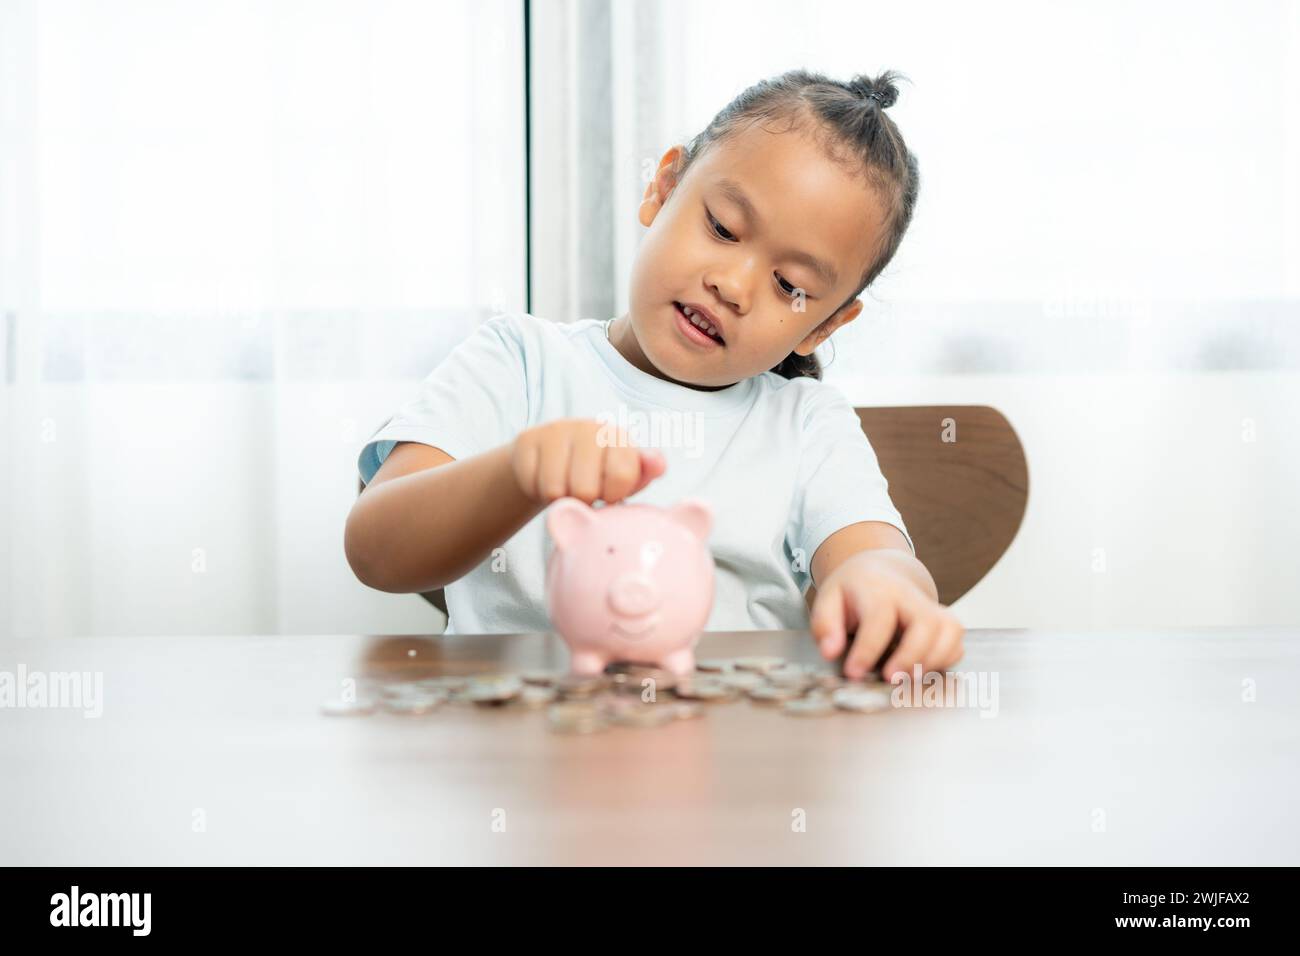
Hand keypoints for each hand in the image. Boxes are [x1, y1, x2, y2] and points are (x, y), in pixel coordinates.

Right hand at [511, 418, 666, 505]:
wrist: (548, 462)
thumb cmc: (595, 474)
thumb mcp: (625, 479)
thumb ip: (644, 473)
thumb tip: (658, 463)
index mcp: (618, 437)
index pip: (622, 476)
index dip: (613, 496)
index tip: (609, 493)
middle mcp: (589, 427)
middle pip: (585, 489)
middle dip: (584, 501)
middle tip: (584, 492)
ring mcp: (556, 430)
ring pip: (556, 490)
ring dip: (560, 500)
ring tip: (565, 488)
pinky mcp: (527, 438)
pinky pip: (532, 484)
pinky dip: (537, 492)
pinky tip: (544, 480)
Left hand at [809, 551, 964, 680]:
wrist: (881, 571)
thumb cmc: (853, 591)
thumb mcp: (828, 599)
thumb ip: (825, 625)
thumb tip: (831, 652)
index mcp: (878, 589)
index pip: (879, 618)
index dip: (867, 649)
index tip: (854, 673)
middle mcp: (910, 596)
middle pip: (925, 623)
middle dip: (911, 656)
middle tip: (890, 679)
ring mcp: (932, 608)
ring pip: (948, 631)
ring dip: (933, 660)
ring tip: (908, 679)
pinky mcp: (945, 621)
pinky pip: (956, 641)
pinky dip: (946, 659)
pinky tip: (923, 671)